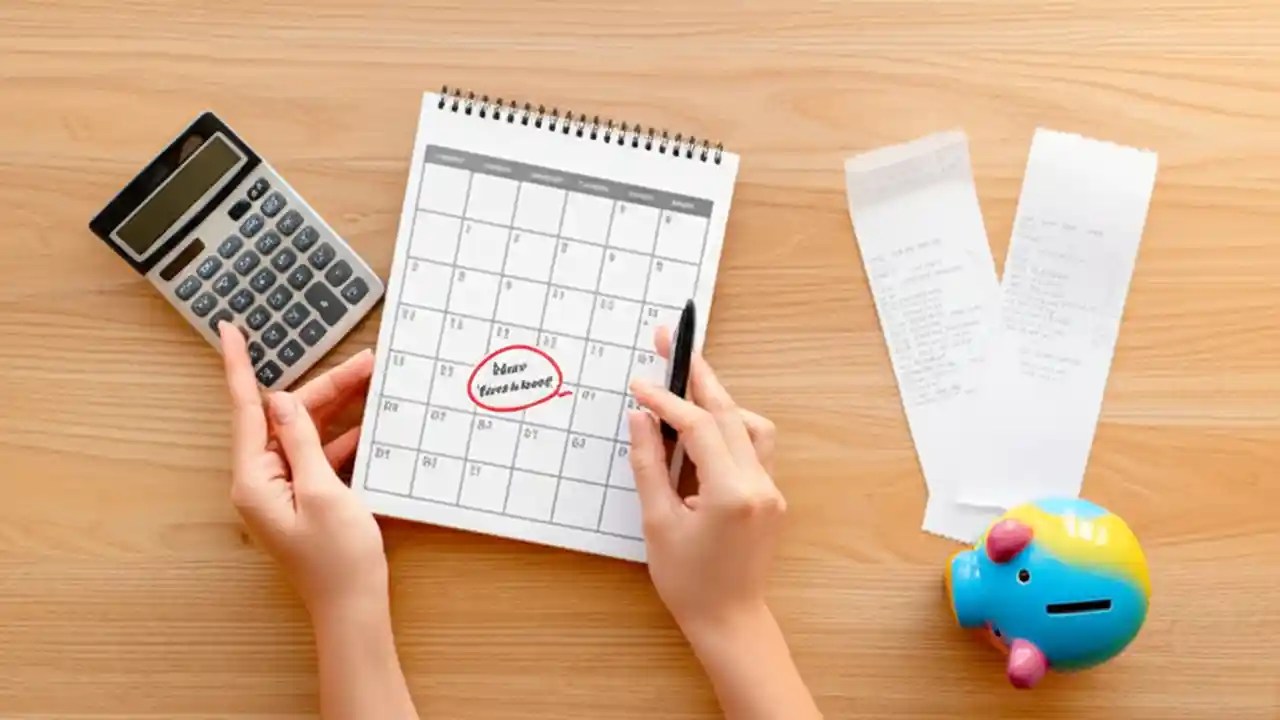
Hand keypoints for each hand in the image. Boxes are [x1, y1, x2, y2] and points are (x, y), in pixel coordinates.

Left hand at [218, 322, 385, 617]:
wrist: (353, 608)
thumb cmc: (338, 558)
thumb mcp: (323, 491)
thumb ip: (302, 441)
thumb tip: (282, 399)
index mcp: (255, 479)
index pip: (247, 410)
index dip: (238, 366)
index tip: (230, 330)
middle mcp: (263, 481)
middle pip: (288, 418)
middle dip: (326, 388)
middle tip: (364, 361)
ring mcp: (286, 490)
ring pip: (309, 434)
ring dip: (340, 409)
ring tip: (373, 381)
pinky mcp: (308, 498)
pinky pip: (321, 456)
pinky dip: (345, 439)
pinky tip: (372, 424)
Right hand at [627, 327, 782, 638]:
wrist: (729, 621)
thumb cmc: (689, 582)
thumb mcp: (657, 522)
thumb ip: (649, 465)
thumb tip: (640, 419)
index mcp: (732, 493)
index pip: (698, 427)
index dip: (666, 400)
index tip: (639, 383)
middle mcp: (760, 485)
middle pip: (729, 413)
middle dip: (697, 375)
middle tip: (672, 341)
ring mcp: (771, 489)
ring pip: (750, 424)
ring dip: (717, 401)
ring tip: (684, 384)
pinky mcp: (771, 495)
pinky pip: (754, 446)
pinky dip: (729, 427)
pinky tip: (703, 428)